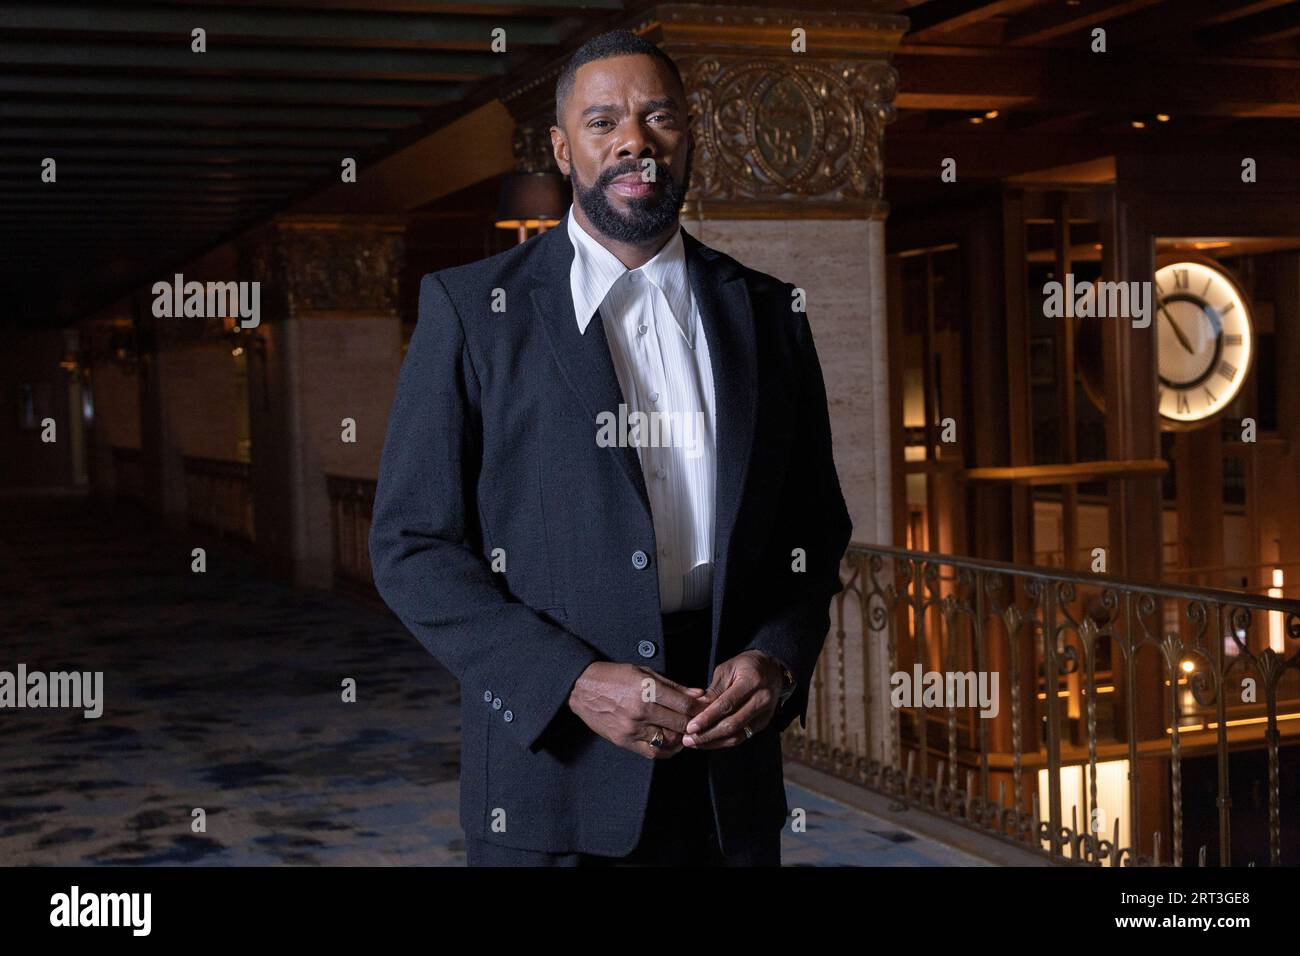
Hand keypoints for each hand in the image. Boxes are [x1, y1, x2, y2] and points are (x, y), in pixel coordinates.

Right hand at [567, 662, 708, 758]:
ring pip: (669, 740)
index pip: (684, 705)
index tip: (708, 708)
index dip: (700, 708)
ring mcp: (632, 728)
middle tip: (702, 721)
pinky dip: (667, 750)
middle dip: (695, 723)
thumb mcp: (644, 673)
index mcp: (646, 689)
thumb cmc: (614, 676)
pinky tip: (672, 742)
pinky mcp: (624, 741)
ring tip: (686, 730)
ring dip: (682, 737)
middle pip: (680, 724)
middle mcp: (640, 710)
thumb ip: (673, 686)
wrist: (582, 688)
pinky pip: (653, 752)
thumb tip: (699, 694)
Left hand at [681, 650, 782, 749]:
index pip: (727, 705)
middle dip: (707, 734)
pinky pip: (742, 737)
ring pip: (737, 735)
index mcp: (751, 682)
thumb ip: (713, 690)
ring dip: (713, 742)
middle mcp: (762, 700)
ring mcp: (765, 714)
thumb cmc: (745, 666)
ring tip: (694, 743)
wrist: (772, 669)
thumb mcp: (727, 669)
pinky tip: (708, 742)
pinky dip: (723, 742)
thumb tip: (696, 709)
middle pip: (732, 724)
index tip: (690, 727)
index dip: (707, 718)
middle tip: (687, 739)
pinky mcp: (763, 723)